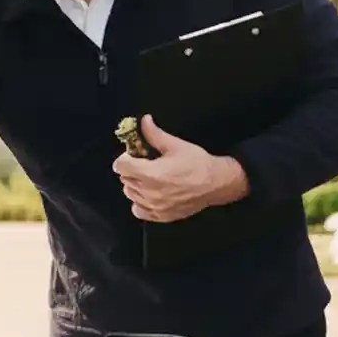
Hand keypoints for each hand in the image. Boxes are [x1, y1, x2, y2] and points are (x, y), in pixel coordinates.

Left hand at [111, 114, 249, 222]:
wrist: (217, 183)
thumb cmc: (198, 163)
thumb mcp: (175, 145)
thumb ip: (155, 134)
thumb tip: (145, 120)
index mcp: (151, 173)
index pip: (120, 166)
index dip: (125, 158)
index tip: (133, 155)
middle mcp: (150, 192)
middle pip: (124, 179)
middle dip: (131, 169)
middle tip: (144, 164)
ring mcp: (154, 206)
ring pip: (130, 194)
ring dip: (135, 184)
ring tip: (149, 178)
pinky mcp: (161, 216)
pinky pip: (138, 210)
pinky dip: (139, 202)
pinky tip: (150, 194)